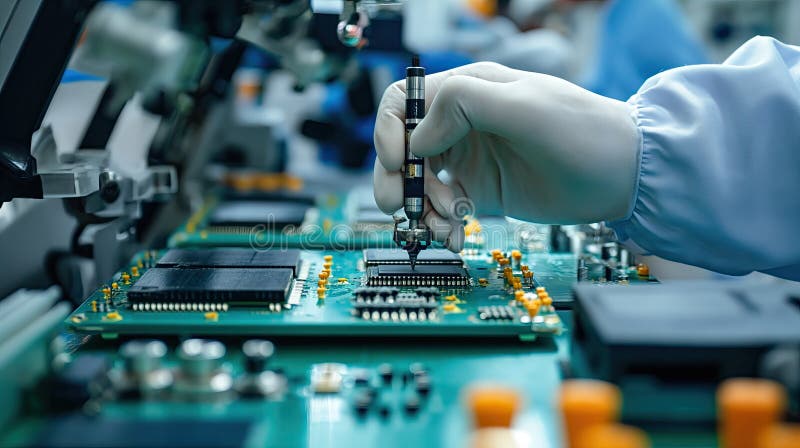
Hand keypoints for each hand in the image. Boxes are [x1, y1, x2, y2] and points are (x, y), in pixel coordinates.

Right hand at [373, 62, 639, 250]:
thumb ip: (466, 104)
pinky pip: (441, 210)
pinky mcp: (480, 192)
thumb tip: (419, 137)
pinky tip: (456, 236)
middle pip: (402, 150)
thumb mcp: (525, 105)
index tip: (399, 161)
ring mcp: (469, 160)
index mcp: (467, 92)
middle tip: (409, 206)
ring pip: (417, 184)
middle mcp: (461, 125)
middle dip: (399, 180)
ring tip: (447, 223)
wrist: (622, 177)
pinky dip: (440, 226)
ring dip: (419, 208)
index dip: (389, 131)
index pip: (403, 103)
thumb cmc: (582, 132)